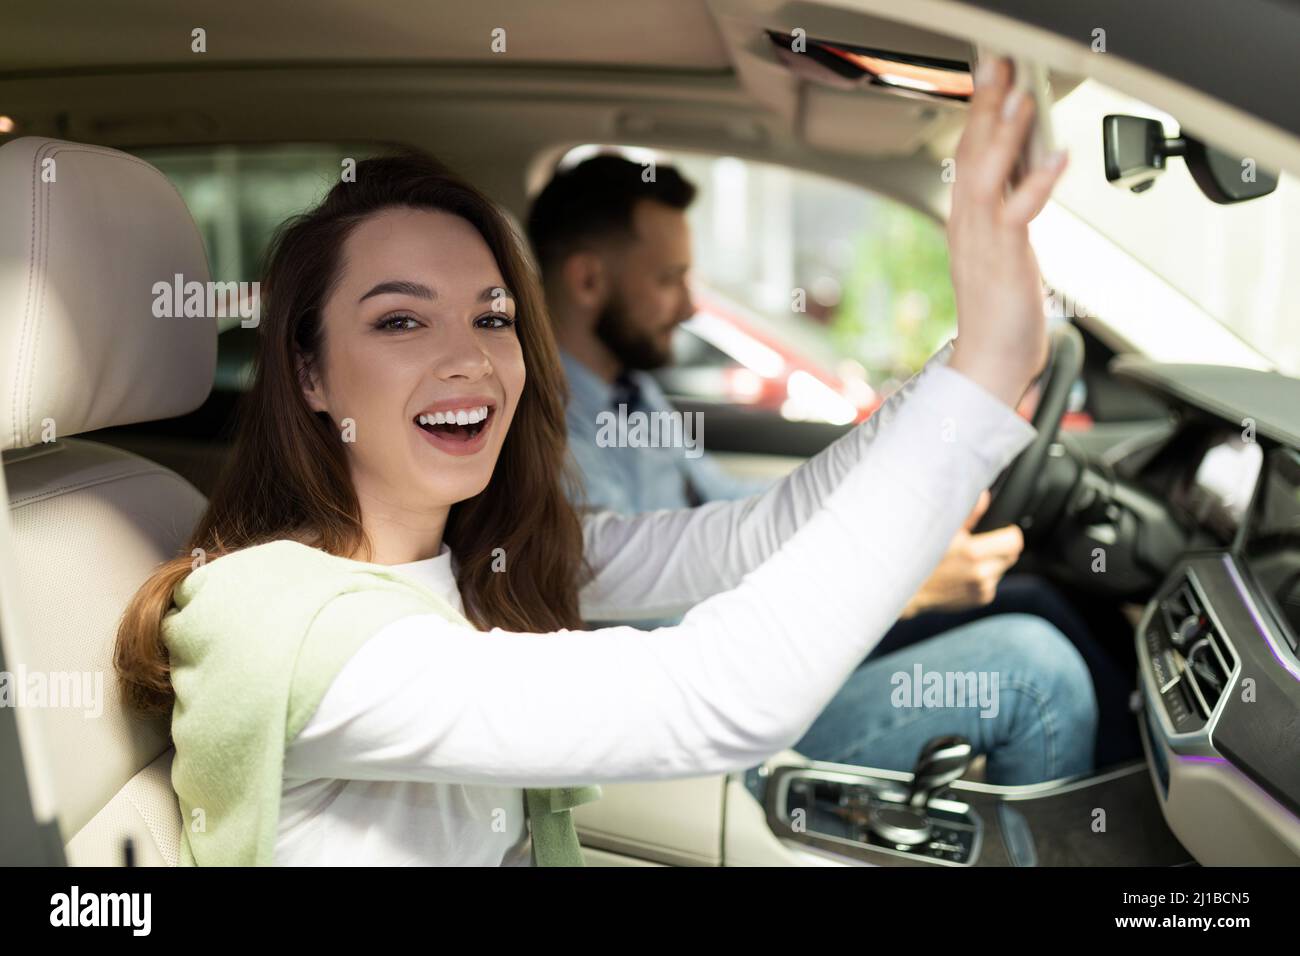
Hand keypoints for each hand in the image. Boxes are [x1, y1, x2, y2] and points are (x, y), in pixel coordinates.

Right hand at [899, 491, 1023, 617]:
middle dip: (1001, 547)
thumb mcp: (942, 530)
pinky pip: (992, 581)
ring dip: (992, 562)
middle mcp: (980, 574)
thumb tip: (983, 496)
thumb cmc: (919, 557)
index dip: (1008, 532)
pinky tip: (964, 571)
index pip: (1014, 541)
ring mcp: (981, 589)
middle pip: (1011, 555)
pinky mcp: (979, 599)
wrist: (906, 589)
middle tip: (979, 543)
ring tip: (968, 558)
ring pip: (1001, 568)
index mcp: (973, 553)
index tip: (998, 530)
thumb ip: (968, 512)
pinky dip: (984, 575)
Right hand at [946, 56, 1067, 407]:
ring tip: (1020, 97)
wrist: (989, 364)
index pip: (968, 154)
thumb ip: (1011, 210)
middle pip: (971, 153)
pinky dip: (1038, 182)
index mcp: (966, 221)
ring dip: (1003, 133)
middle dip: (984, 105)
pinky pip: (1019, 213)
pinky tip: (1057, 157)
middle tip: (996, 63)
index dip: (978, 111)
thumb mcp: (1005, 251)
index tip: (990, 75)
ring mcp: (982, 241)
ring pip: (987, 175)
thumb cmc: (1001, 315)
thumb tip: (1030, 171)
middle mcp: (968, 225)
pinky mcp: (1004, 260)